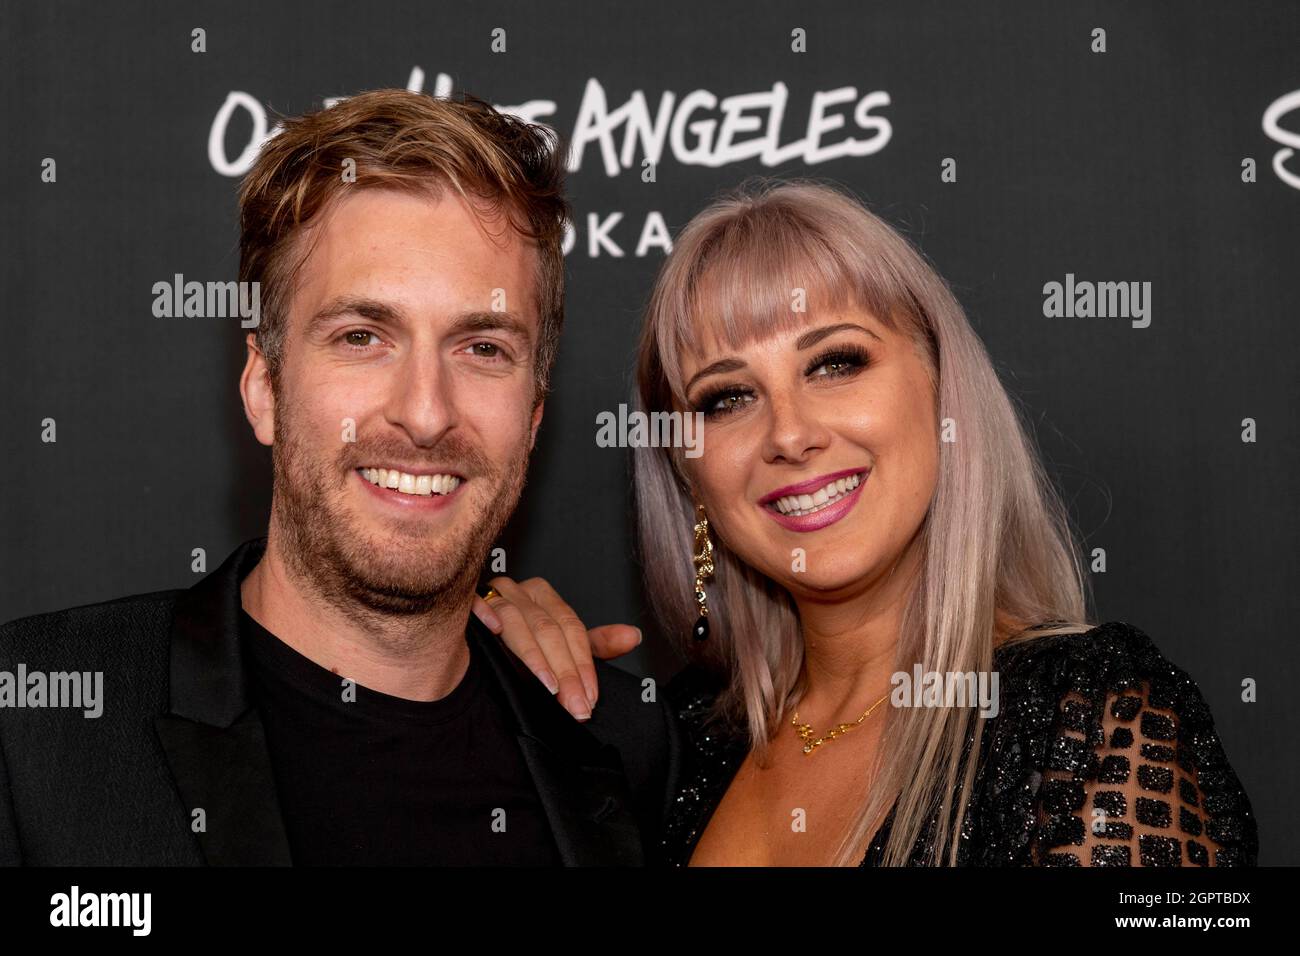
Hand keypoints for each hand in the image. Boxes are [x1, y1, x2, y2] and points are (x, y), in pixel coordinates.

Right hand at [470, 576, 641, 720]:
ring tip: (548, 687)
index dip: (582, 664)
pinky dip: (485, 615)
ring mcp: (492, 595)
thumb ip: (596, 644)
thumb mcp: (560, 644)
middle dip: (564, 672)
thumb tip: (634, 636)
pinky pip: (475, 603)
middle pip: (548, 629)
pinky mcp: (465, 602)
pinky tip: (493, 630)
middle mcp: (520, 590)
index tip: (589, 698)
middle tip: (574, 706)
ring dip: (533, 657)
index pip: (571, 628)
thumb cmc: (519, 641)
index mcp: (544, 596)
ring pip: (518, 622)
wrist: (471, 636)